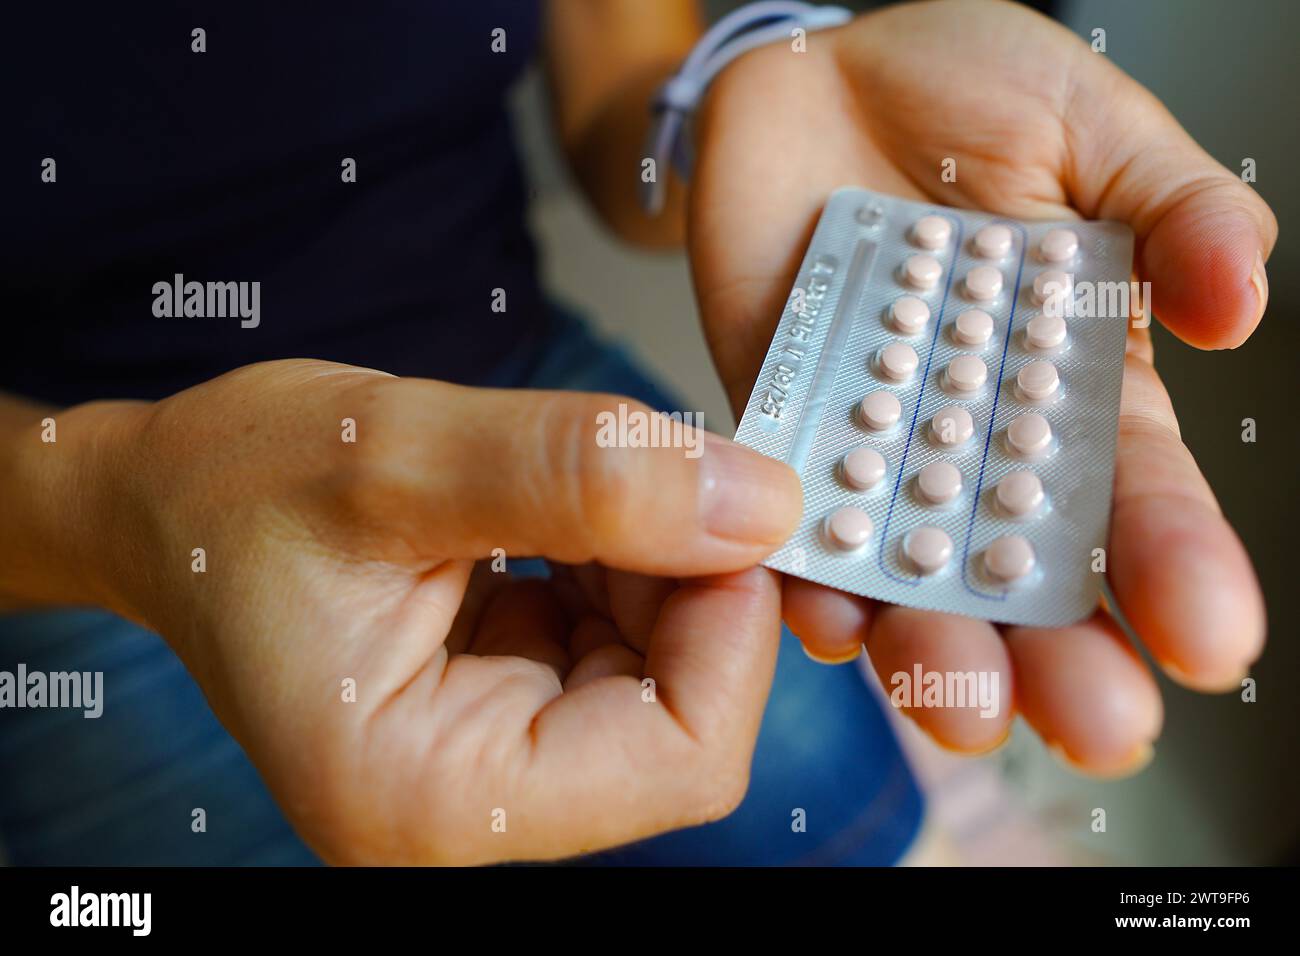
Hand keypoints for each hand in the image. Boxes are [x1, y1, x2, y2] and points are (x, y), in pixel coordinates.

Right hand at [44, 360, 799, 862]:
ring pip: (667, 679)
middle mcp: (469, 809)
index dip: (731, 628)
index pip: (683, 760)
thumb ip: (580, 476)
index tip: (719, 503)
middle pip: (685, 721)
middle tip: (639, 473)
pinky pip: (626, 652)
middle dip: (689, 586)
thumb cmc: (233, 492)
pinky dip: (624, 569)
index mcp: (429, 795)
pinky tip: (558, 517)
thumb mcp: (400, 454)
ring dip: (655, 568)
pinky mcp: (507, 712)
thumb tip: (754, 505)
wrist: (170, 502)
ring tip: (562, 488)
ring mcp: (492, 765)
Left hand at [687, 0, 1274, 773]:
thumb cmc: (965, 90)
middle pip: (1028, 572)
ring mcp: (880, 444)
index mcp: (1079, 383)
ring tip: (961, 704)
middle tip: (1097, 724)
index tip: (1211, 639)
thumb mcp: (1095, 126)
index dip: (1175, 565)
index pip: (1137, 495)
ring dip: (936, 645)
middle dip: (1063, 652)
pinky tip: (828, 618)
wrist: (816, 74)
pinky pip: (792, 524)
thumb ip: (1173, 208)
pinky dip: (806, 575)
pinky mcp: (785, 430)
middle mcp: (981, 439)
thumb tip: (1238, 301)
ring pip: (911, 574)